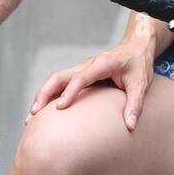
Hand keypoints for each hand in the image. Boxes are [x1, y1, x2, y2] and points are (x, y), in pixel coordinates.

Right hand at [29, 40, 154, 131]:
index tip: (59, 107)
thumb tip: (130, 126)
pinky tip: (43, 110)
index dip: (69, 92)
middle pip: (59, 76)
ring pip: (56, 79)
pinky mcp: (80, 74)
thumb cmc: (138, 64)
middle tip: (34, 114)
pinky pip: (60, 83)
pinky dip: (49, 95)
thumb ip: (135, 104)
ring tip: (32, 116)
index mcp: (101, 64)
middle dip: (45, 94)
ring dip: (43, 95)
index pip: (81, 77)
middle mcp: (87, 65)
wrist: (136, 48)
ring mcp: (81, 69)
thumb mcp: (141, 84)